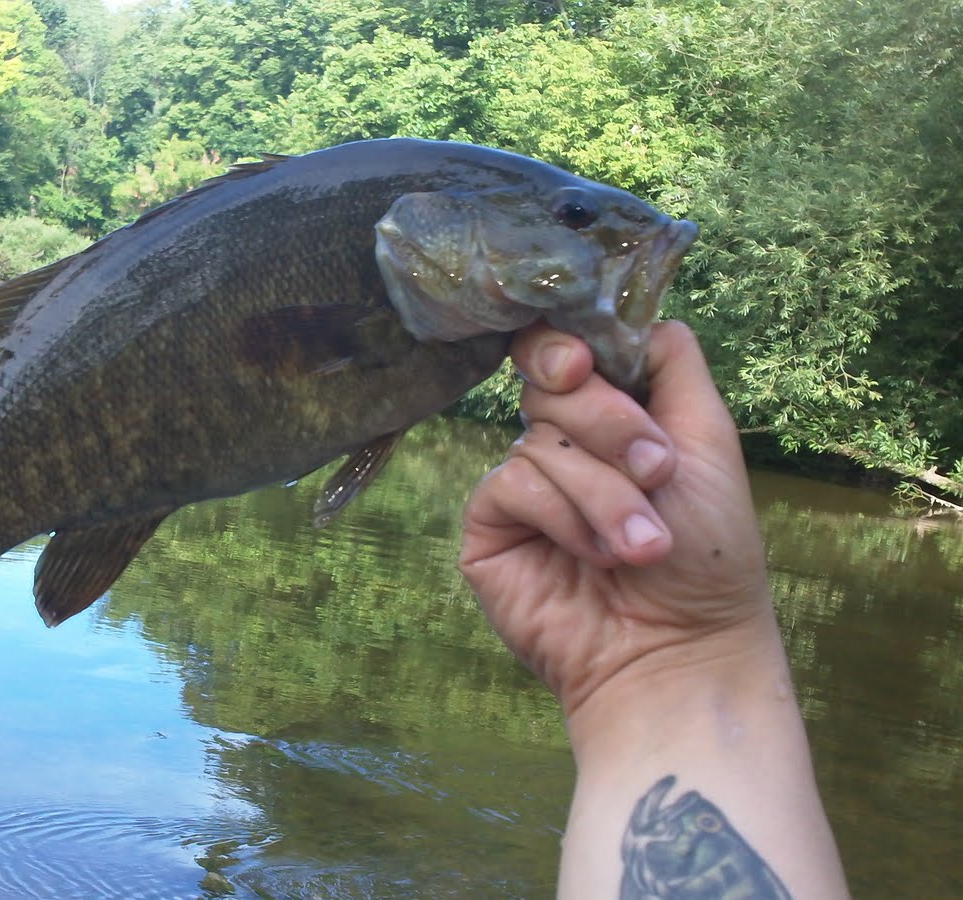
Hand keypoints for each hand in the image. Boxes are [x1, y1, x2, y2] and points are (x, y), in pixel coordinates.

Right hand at [459, 320, 774, 717]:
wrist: (678, 649)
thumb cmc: (709, 557)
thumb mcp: (707, 442)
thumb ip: (672, 364)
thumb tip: (634, 308)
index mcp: (616, 415)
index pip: (571, 346)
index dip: (569, 343)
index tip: (586, 366)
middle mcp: (565, 442)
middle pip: (552, 380)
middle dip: (611, 426)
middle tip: (656, 475)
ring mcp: (525, 484)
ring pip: (539, 437)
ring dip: (603, 492)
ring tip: (641, 546)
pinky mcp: (490, 526)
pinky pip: (511, 483)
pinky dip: (562, 516)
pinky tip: (592, 557)